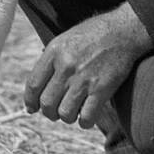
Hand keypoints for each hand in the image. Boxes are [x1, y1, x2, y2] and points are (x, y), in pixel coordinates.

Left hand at [24, 4, 153, 127]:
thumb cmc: (94, 35)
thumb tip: (36, 88)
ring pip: (65, 113)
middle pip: (47, 103)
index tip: (32, 108)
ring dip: (68, 117)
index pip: (33, 85)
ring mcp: (84, 78)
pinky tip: (87, 117)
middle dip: (50, 112)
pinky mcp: (102, 88)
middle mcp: (66, 66)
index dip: (30, 101)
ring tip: (73, 112)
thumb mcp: (66, 39)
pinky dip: (85, 122)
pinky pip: (87, 117)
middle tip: (56, 111)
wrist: (123, 31)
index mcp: (54, 52)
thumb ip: (51, 61)